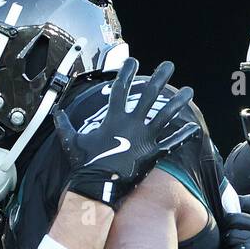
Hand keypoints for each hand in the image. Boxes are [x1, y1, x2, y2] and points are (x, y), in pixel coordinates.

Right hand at [54, 57, 200, 206]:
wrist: (97, 187)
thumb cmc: (84, 164)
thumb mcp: (71, 140)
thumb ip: (65, 124)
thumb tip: (56, 112)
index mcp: (113, 118)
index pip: (121, 89)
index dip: (126, 73)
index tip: (134, 61)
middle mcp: (132, 124)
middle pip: (149, 95)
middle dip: (160, 78)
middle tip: (169, 65)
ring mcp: (144, 139)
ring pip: (165, 115)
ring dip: (178, 102)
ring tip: (189, 91)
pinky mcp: (153, 155)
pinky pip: (172, 144)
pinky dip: (183, 136)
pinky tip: (194, 128)